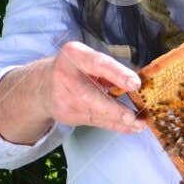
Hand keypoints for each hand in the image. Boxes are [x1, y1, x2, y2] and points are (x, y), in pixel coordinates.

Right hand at [0, 40, 144, 143]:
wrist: (43, 87)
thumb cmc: (74, 68)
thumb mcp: (88, 58)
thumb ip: (108, 69)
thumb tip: (136, 84)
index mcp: (76, 55)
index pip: (98, 64)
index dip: (118, 74)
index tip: (135, 84)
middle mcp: (66, 77)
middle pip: (92, 97)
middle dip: (115, 110)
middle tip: (135, 118)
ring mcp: (65, 99)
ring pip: (96, 114)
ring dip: (121, 121)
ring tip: (140, 124)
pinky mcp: (69, 116)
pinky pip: (97, 122)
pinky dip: (116, 125)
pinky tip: (131, 127)